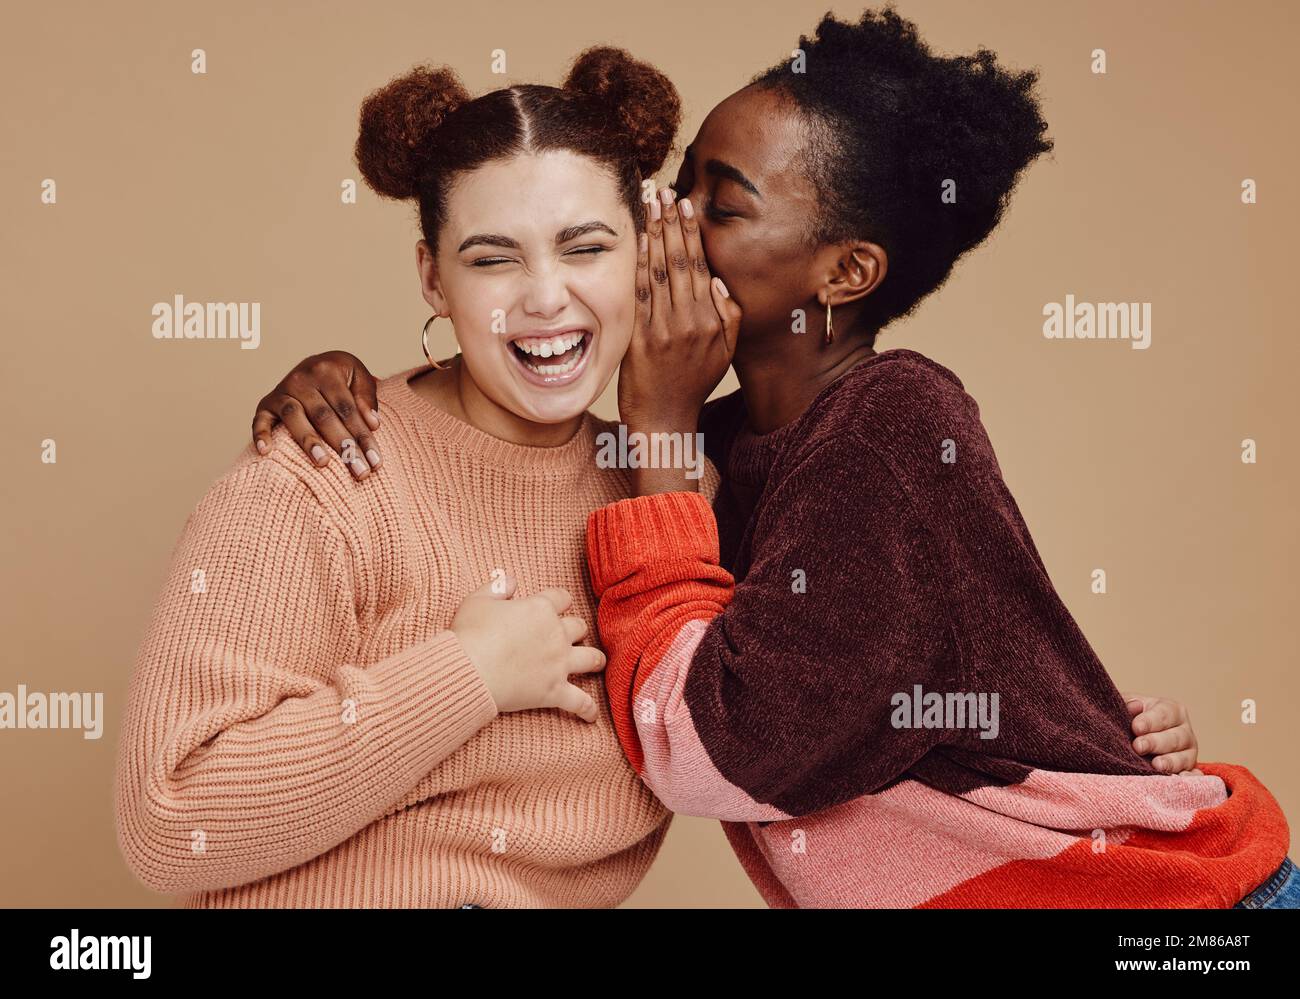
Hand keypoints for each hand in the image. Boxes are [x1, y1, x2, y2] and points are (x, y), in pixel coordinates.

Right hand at [252, 351, 382, 478]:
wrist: (316, 367)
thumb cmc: (342, 378)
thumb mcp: (359, 377)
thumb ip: (367, 398)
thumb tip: (373, 424)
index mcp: (327, 369)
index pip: (348, 409)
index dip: (363, 436)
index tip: (376, 462)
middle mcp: (302, 378)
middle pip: (324, 416)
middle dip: (344, 446)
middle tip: (359, 472)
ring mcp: (281, 390)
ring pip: (294, 416)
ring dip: (308, 440)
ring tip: (323, 462)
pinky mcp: (265, 404)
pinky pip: (260, 420)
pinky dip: (261, 435)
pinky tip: (266, 452)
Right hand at [450, 574, 605, 722]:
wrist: (469, 670)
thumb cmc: (470, 634)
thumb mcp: (478, 600)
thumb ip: (497, 586)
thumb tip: (511, 580)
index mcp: (540, 609)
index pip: (561, 598)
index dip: (559, 601)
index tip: (555, 605)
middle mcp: (556, 634)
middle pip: (579, 626)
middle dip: (576, 629)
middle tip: (568, 636)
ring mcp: (559, 663)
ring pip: (591, 658)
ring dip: (595, 660)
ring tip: (597, 663)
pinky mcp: (554, 691)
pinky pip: (580, 702)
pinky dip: (588, 710)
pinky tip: (591, 716)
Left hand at [617, 187, 740, 492]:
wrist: (665, 419)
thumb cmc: (694, 383)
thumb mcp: (725, 353)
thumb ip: (728, 316)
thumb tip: (718, 282)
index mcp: (711, 321)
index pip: (700, 266)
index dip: (691, 233)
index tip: (684, 205)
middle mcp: (689, 321)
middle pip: (679, 262)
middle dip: (670, 223)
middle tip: (663, 192)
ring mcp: (663, 329)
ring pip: (659, 272)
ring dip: (653, 234)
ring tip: (648, 204)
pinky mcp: (639, 337)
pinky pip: (638, 294)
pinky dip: (637, 264)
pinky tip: (635, 240)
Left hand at [1123, 693, 1200, 773]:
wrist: (1134, 739)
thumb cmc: (1130, 719)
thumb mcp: (1127, 708)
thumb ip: (1128, 704)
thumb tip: (1134, 706)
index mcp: (1171, 710)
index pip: (1164, 714)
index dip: (1150, 721)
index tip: (1135, 727)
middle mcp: (1184, 731)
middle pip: (1175, 737)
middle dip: (1156, 742)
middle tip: (1138, 747)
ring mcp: (1188, 752)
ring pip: (1184, 757)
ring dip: (1170, 762)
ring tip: (1156, 765)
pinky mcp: (1188, 770)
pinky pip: (1194, 776)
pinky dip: (1190, 778)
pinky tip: (1179, 778)